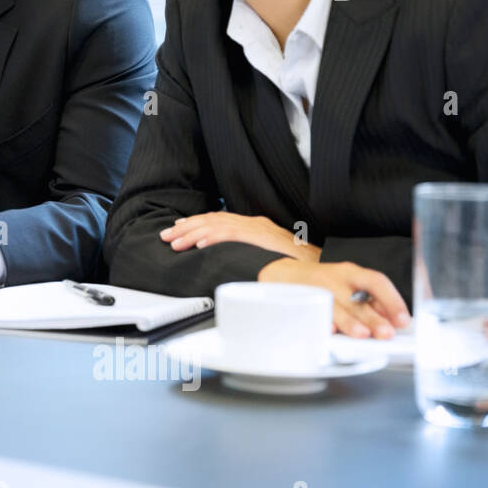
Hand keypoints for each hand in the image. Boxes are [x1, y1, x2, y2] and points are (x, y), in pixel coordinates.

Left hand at [160, 212, 319, 260]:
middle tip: (167, 235)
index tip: (178, 228)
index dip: (196, 223)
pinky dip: (213, 238)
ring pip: (217, 226)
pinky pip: (232, 235)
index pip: (219, 220)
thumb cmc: (296, 266)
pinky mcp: (261, 237)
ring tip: (175, 242)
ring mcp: (257, 229)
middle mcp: (253, 223)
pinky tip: (198, 244)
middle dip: (186, 228)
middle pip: (213, 220)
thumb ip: (247, 254)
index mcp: (254, 227)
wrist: (320, 266)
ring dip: (192, 234)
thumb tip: (226, 262)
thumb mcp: (267, 256)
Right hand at [258, 258, 410, 338]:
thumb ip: (368, 302)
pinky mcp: (299, 299)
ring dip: (349, 322)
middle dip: (372, 318)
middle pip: (356, 298)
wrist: (282, 275)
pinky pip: (311, 312)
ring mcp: (315, 289)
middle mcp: (333, 279)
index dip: (392, 301)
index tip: (403, 320)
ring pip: (334, 305)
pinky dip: (321, 322)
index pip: (376, 282)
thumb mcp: (347, 284)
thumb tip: (392, 322)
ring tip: (361, 335)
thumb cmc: (322, 284)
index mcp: (350, 273)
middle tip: (386, 334)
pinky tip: (328, 331)